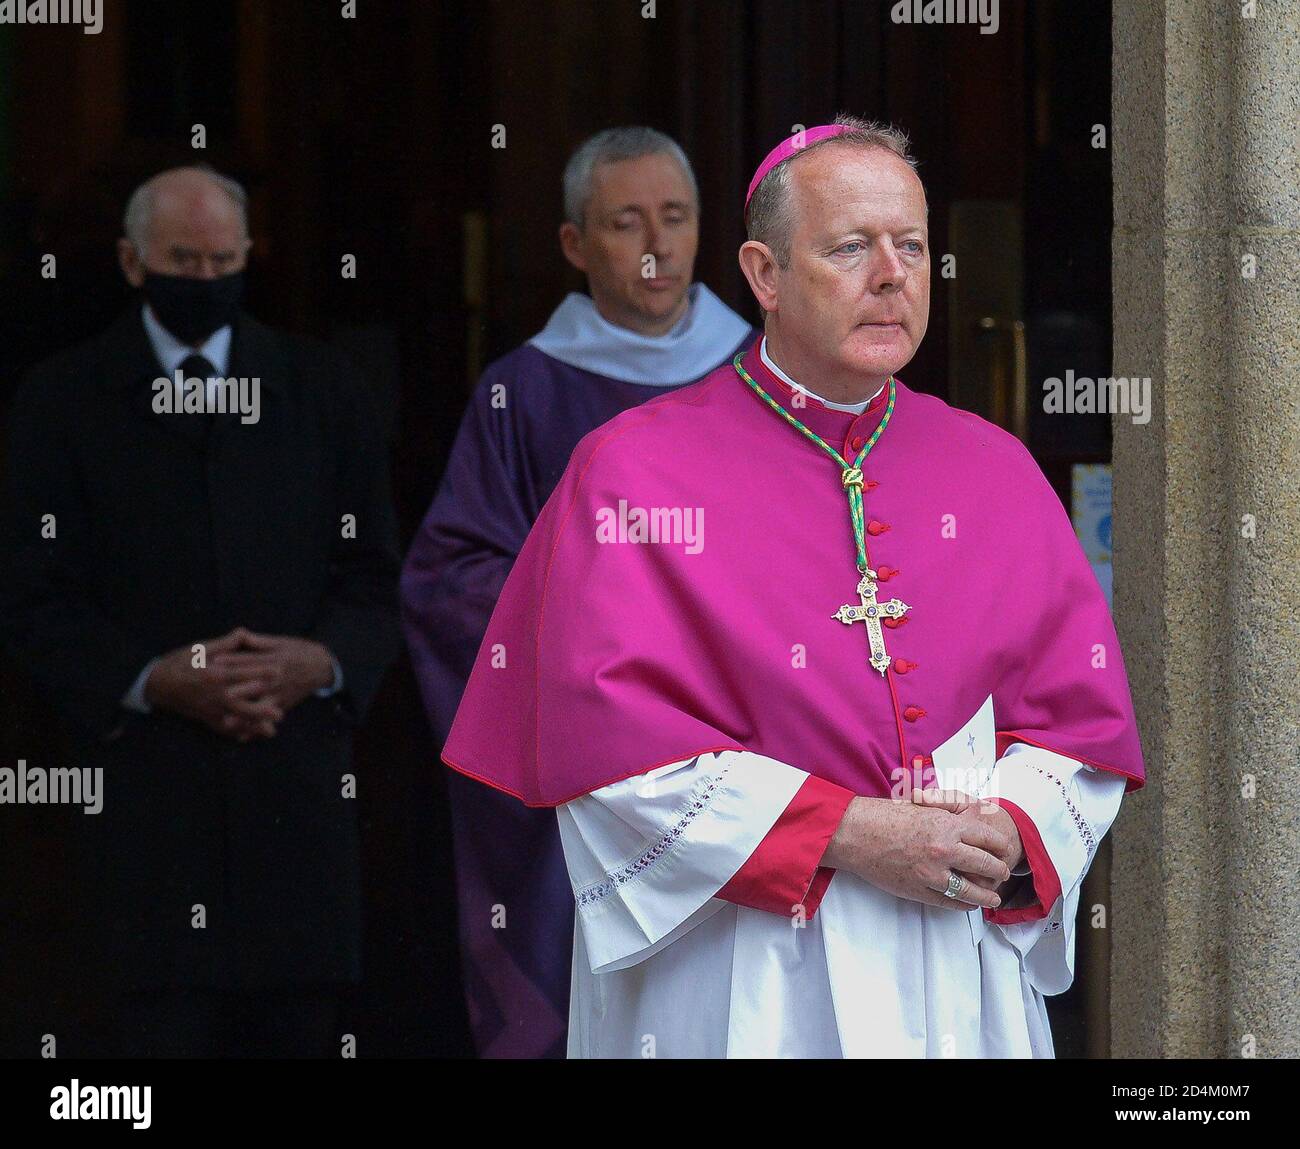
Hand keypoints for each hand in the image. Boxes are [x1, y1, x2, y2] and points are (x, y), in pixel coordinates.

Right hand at [145, 628, 284, 740]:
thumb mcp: (200, 649)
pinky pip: (222, 729)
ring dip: (253, 726)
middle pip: (241, 704)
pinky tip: (250, 737)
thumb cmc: (180, 662)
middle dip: (261, 710)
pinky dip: (236, 733)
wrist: (157, 683)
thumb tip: (243, 633)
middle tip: (280, 713)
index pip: (241, 673)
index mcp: (214, 674)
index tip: (280, 671)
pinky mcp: (204, 717)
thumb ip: (224, 644)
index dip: (261, 672)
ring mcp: (209, 708)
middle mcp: (213, 694)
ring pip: (234, 720)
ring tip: (271, 730)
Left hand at [209, 628, 335, 718]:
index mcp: (274, 660)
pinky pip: (268, 719)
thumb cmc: (298, 652)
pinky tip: (242, 736)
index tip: (214, 662)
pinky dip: (256, 728)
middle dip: (237, 691)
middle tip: (220, 695)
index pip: (250, 660)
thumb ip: (259, 641)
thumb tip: (239, 633)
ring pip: (260, 706)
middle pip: (254, 685)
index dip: (232, 661)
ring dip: (244, 716)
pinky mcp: (283, 705)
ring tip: (227, 722)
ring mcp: (280, 694)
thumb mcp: (280, 643)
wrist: (322, 667)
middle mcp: (276, 679)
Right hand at [822, 794, 1012, 910]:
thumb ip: (947, 811)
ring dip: (986, 894)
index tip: (1004, 849)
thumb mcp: (921, 805)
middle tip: (1003, 873)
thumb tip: (969, 816)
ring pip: (972, 890)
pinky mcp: (919, 890)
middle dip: (999, 870)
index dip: (1000, 845)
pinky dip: (964, 904)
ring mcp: (932, 874)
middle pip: (986, 865)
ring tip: (993, 896)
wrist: (856, 834)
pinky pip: (950, 903)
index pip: (988, 838)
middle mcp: (944, 850)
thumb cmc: (884, 816)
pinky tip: (969, 903)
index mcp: (947, 825)